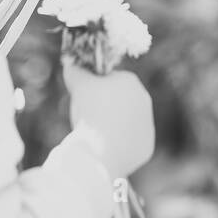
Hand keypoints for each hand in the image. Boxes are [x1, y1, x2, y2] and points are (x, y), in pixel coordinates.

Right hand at [63, 61, 154, 177]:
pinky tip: (105, 148)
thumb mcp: (79, 85)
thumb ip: (76, 72)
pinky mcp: (146, 146)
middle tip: (86, 117)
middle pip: (117, 100)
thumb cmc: (92, 112)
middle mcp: (144, 100)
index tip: (81, 98)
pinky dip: (116, 144)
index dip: (92, 87)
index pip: (108, 79)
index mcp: (131, 81)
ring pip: (124, 122)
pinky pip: (128, 143)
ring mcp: (147, 125)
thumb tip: (70, 66)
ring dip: (110, 125)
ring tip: (94, 134)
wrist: (102, 151)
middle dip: (102, 106)